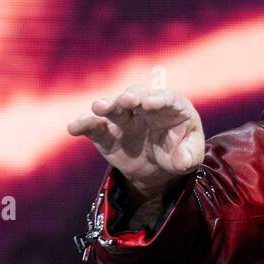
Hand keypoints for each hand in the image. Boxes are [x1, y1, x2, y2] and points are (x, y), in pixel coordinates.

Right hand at [67, 85, 204, 199]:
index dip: (158, 98)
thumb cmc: (179, 153)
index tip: (150, 103)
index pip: (166, 98)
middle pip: (136, 96)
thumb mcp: (190, 157)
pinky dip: (83, 124)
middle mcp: (144, 107)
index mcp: (171, 107)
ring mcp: (124, 119)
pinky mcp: (106, 133)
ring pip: (113, 107)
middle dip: (131, 96)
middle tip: (126, 100)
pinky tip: (74, 127)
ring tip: (99, 108)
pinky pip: (93, 127)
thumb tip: (181, 160)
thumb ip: (188, 157)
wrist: (157, 168)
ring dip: (105, 105)